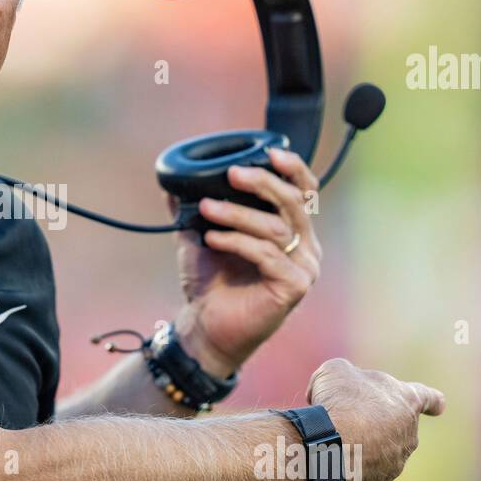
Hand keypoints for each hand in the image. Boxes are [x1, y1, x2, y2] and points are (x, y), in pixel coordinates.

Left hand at [173, 148, 321, 375]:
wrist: (206, 328)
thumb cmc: (210, 285)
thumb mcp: (202, 237)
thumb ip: (195, 210)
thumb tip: (175, 183)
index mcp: (292, 232)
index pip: (305, 192)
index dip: (293, 168)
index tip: (270, 152)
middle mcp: (305, 247)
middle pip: (293, 203)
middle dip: (262, 183)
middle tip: (232, 174)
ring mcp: (303, 268)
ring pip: (275, 228)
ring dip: (237, 214)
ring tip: (207, 209)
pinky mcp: (293, 287)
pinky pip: (267, 254)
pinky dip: (237, 242)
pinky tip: (212, 238)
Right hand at [306, 358, 445, 480]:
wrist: (330, 441)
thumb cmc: (338, 401)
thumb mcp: (336, 371)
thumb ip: (346, 376)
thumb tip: (336, 392)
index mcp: (406, 401)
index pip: (428, 398)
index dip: (432, 401)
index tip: (439, 407)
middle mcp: (409, 435)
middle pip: (394, 429)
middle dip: (372, 426)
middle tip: (343, 421)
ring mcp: (396, 463)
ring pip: (376, 455)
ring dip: (359, 448)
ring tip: (333, 442)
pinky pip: (362, 476)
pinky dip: (348, 470)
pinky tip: (333, 461)